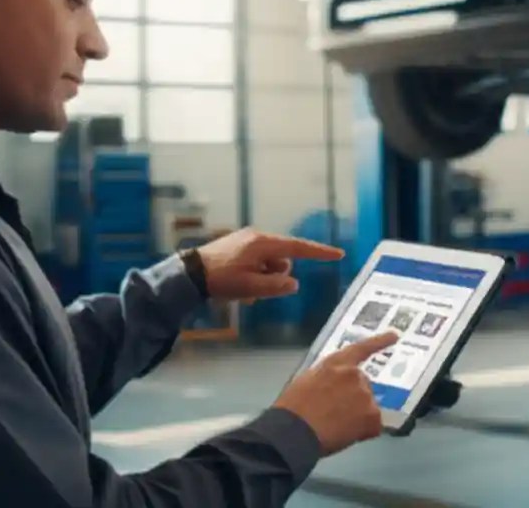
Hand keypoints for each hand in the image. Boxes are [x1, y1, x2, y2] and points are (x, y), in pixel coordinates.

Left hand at [196, 228, 343, 301]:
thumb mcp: (251, 288)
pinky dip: (255, 275)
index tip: (338, 254)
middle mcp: (257, 237)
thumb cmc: (221, 280)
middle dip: (276, 277)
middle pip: (283, 259)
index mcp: (263, 244)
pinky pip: (257, 262)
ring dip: (264, 278)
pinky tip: (239, 285)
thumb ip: (276, 286)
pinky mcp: (238, 246)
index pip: (298, 248)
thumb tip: (293, 284)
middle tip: (256, 291)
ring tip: (243, 289)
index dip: (319, 253)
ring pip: (270, 263)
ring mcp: (246, 241)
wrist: (190, 274)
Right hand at [273, 332, 398, 455]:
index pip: (361, 349)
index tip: (395, 335)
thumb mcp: (308, 380)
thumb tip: (336, 387)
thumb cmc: (293, 409)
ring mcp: (365, 394)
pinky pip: (372, 426)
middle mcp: (354, 374)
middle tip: (334, 414)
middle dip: (354, 398)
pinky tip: (346, 435)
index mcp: (335, 364)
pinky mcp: (372, 415)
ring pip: (367, 407)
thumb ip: (328, 377)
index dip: (379, 342)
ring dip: (357, 415)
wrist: (294, 431)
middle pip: (363, 385)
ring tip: (335, 427)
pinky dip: (363, 432)